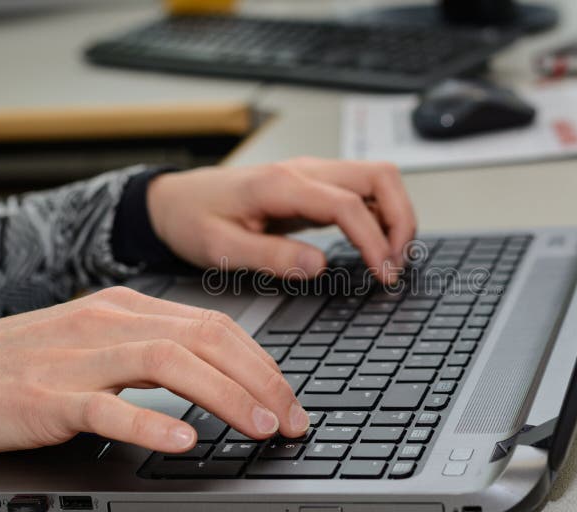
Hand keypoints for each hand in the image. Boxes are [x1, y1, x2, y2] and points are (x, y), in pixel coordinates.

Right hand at [0, 287, 308, 455]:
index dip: (262, 363)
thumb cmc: (26, 363)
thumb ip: (153, 351)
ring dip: (226, 396)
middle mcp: (109, 323)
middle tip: (291, 419)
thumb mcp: (98, 343)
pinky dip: (150, 421)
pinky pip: (107, 406)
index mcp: (127, 308)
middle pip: (206, 339)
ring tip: (259, 426)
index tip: (289, 397)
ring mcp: (77, 358)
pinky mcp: (46, 397)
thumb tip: (218, 377)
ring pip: (169, 363)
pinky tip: (183, 440)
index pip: (215, 326)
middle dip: (261, 380)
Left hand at [147, 157, 416, 281]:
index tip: (382, 273)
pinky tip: (375, 245)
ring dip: (396, 215)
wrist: (175, 200)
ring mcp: (312, 174)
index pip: (348, 204)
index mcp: (281, 185)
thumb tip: (318, 265)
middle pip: (379, 177)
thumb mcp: (220, 247)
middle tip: (395, 264)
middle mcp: (304, 171)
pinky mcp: (314, 186)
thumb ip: (270, 256)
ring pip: (377, 179)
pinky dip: (381, 215)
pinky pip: (363, 191)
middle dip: (401, 220)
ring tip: (390, 257)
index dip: (373, 240)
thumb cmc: (193, 219)